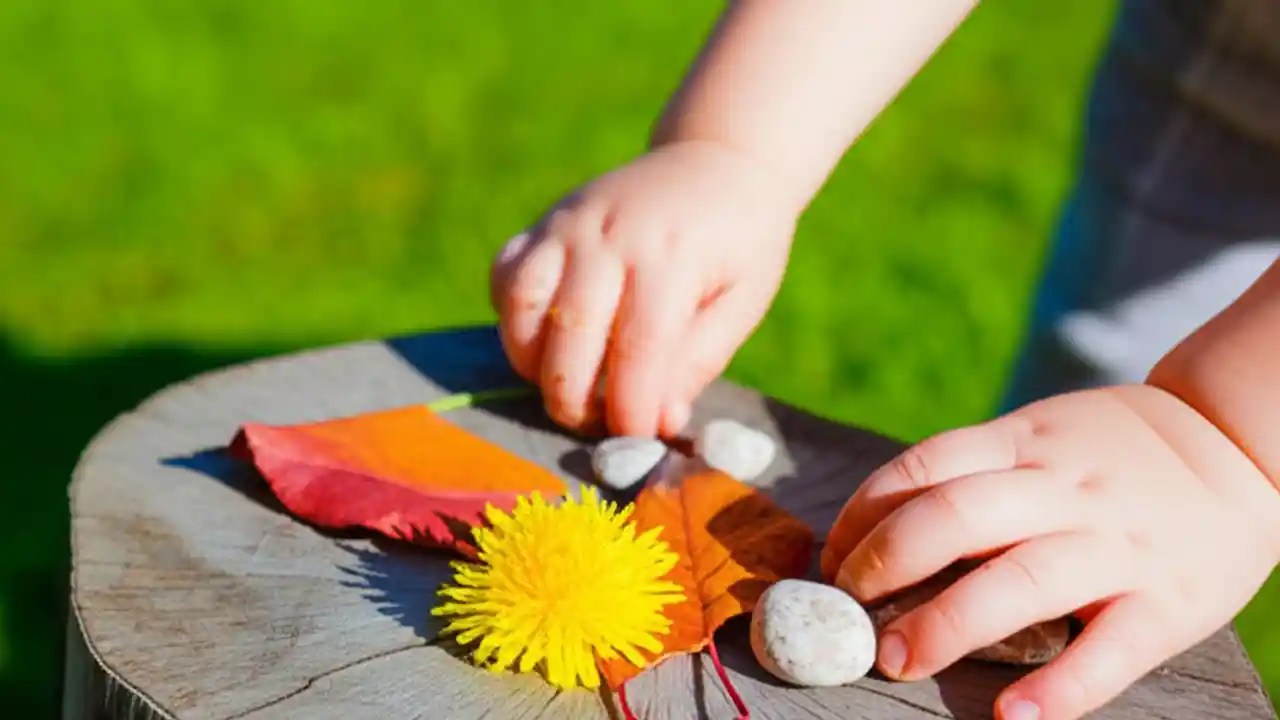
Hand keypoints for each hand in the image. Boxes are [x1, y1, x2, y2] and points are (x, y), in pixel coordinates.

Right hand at [490, 140, 796, 436]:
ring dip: (534, 364)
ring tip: (568, 387)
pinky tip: (545, 340)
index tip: (637, 439)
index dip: (630, 411)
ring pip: (523, 307)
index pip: (638, 352)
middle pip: (572, 334)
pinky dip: (513, 319)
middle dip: (576, 400)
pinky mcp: (544, 223)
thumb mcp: (742, 301)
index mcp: (670, 258)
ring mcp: (568, 224)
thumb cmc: (740, 242)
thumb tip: (659, 421)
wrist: (717, 159)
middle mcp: (609, 237)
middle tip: (598, 423)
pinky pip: (505, 277)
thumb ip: (699, 361)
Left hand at [819, 386, 1279, 719]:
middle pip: (955, 518)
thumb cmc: (1113, 450)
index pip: (922, 467)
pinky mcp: (1165, 602)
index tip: (830, 557)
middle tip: (845, 612)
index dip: (862, 513)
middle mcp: (1063, 489)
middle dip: (885, 564)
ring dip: (947, 623)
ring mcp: (1115, 545)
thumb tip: (876, 522)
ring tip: (896, 657)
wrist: (1239, 442)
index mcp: (1024, 443)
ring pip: (1020, 581)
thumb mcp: (1041, 433)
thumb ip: (974, 470)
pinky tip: (1011, 719)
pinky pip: (1109, 652)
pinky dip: (1059, 689)